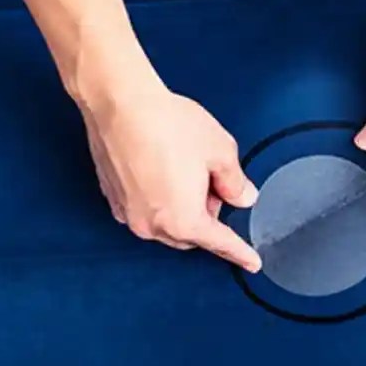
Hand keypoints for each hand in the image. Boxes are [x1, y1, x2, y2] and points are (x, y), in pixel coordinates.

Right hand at [81, 79, 261, 272]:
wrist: (119, 103)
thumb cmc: (167, 125)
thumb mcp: (219, 152)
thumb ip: (236, 183)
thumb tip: (243, 198)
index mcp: (183, 220)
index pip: (220, 243)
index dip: (239, 252)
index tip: (252, 263)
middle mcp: (152, 225)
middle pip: (191, 235)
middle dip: (206, 215)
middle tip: (212, 181)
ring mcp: (128, 213)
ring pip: (166, 223)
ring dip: (181, 207)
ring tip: (184, 168)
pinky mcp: (113, 197)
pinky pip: (144, 210)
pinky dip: (158, 199)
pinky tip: (161, 169)